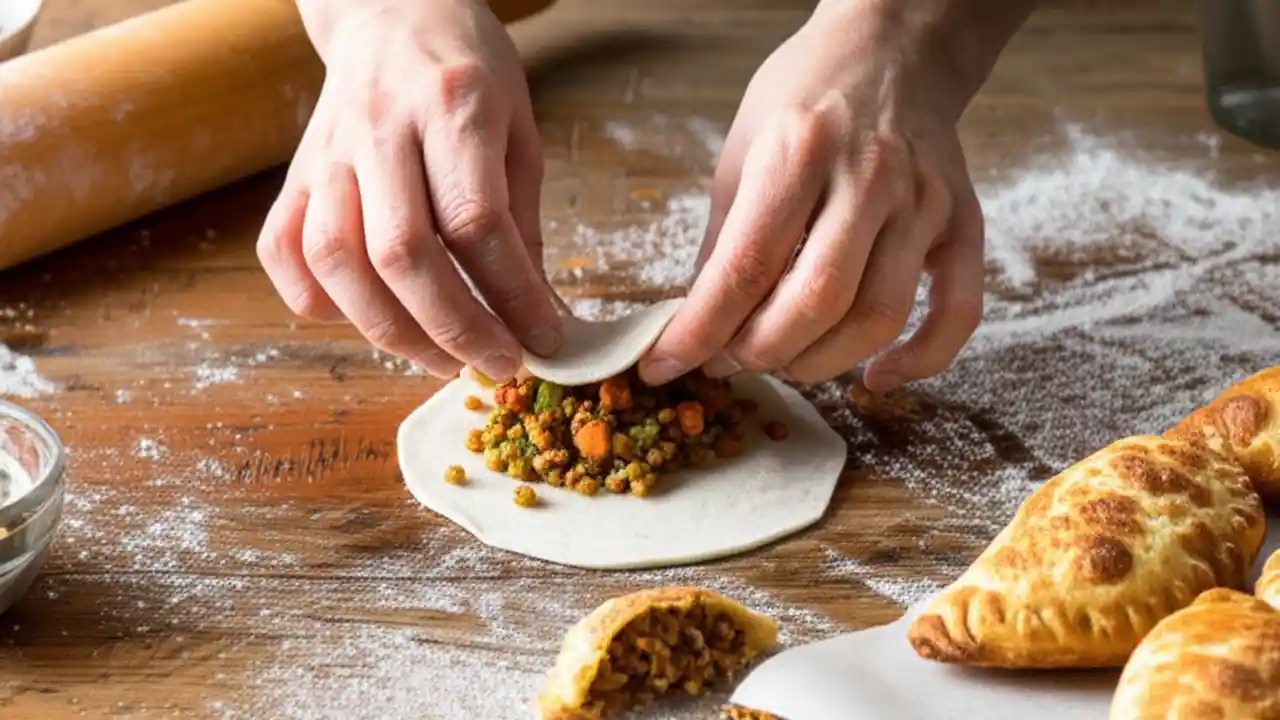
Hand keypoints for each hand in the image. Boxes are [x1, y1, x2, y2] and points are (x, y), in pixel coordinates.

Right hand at [257, 0, 561, 380]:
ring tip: (440, 358)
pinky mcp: (294, 173)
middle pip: (402, 252)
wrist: (390, 10)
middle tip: (496, 366)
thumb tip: (536, 315)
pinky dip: (319, 301)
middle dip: (454, 328)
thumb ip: (521, 221)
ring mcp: (327, 151)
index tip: (544, 341)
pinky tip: (368, 319)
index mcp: (453, 106)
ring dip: (390, 330)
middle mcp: (380, 127)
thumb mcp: (520, 131)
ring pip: (337, 260)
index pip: (476, 222)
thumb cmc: (469, 71)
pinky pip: (284, 251)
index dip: (512, 296)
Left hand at [641, 0, 1031, 390]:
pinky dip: (919, 360)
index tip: (666, 364)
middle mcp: (870, 176)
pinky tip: (875, 378)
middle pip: (816, 300)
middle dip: (759, 351)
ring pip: (879, 316)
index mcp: (799, 151)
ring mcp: (924, 203)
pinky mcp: (963, 224)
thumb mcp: (740, 151)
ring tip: (783, 361)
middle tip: (729, 360)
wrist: (895, 47)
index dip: (700, 331)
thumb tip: (698, 325)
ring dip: (821, 362)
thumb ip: (723, 240)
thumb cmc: (806, 97)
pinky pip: (957, 312)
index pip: (745, 266)